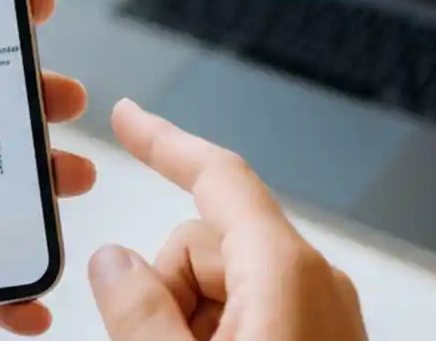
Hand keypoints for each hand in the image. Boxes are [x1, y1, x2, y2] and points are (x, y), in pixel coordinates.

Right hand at [87, 99, 365, 340]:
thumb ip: (138, 311)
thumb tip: (112, 263)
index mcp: (287, 274)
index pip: (217, 176)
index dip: (163, 141)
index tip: (128, 116)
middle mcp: (315, 283)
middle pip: (205, 242)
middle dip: (167, 287)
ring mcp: (323, 316)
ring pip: (221, 281)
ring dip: (189, 320)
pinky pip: (251, 310)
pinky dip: (216, 334)